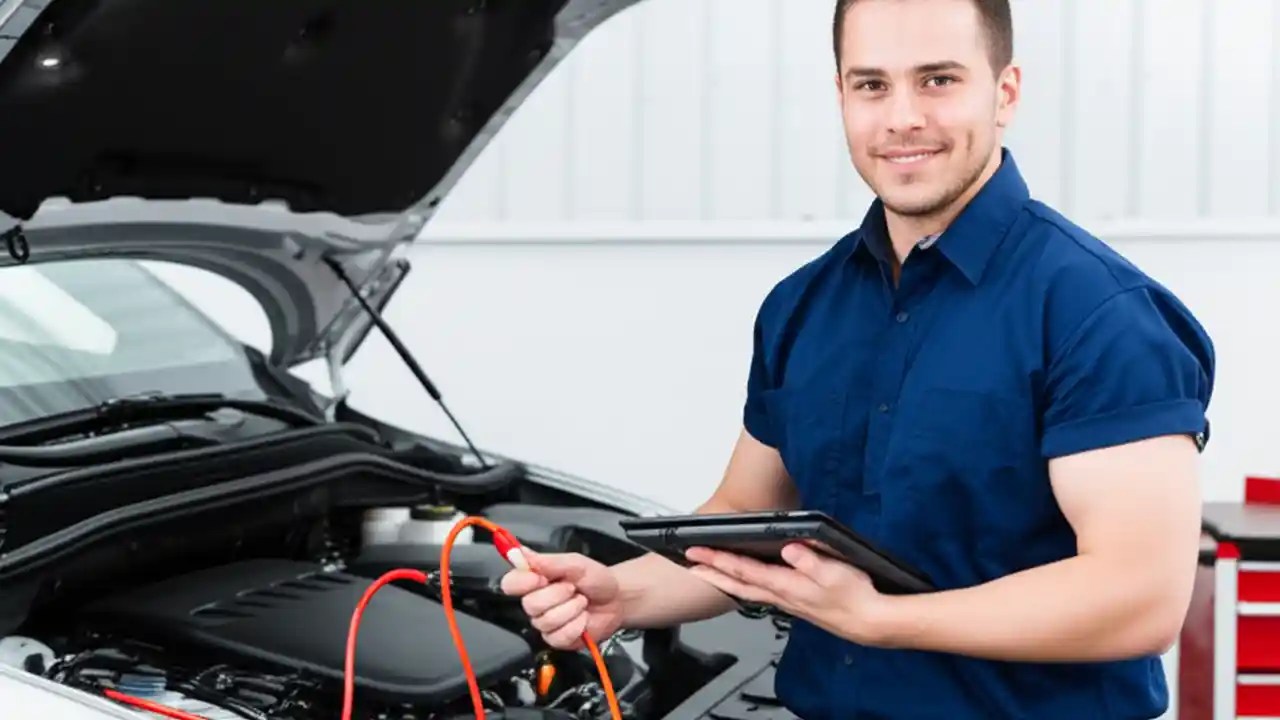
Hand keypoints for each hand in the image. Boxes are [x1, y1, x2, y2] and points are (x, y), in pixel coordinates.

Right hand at [499, 549, 623, 649]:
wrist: (616, 600)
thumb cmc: (595, 579)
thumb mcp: (576, 563)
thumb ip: (549, 561)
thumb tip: (522, 553)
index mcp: (535, 580)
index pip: (510, 583)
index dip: (523, 582)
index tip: (540, 578)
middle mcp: (536, 602)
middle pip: (530, 604)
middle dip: (558, 595)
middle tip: (573, 588)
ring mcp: (545, 623)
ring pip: (546, 621)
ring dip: (571, 609)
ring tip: (581, 602)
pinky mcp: (557, 639)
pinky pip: (559, 636)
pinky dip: (576, 625)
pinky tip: (583, 618)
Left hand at [685, 542, 889, 645]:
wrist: (870, 622)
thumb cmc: (855, 597)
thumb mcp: (835, 573)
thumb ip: (811, 560)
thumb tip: (789, 547)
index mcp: (786, 585)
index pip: (743, 570)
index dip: (718, 559)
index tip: (696, 551)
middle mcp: (781, 595)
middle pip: (737, 583)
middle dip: (711, 571)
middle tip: (689, 563)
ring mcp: (786, 601)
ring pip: (746, 590)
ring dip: (723, 579)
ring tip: (706, 572)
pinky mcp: (795, 603)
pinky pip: (759, 594)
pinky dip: (743, 586)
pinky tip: (743, 583)